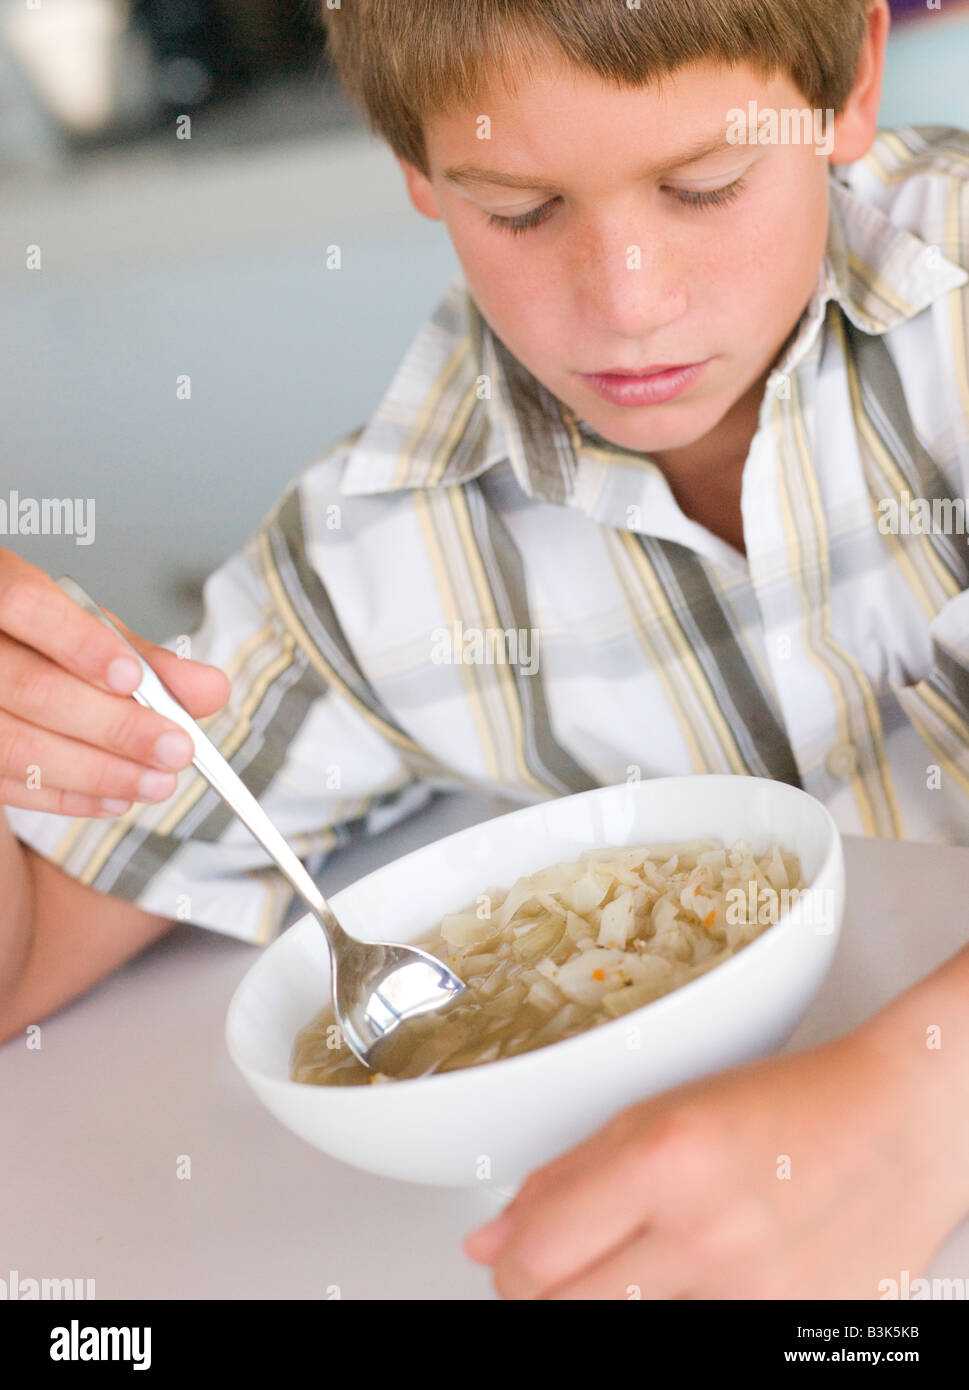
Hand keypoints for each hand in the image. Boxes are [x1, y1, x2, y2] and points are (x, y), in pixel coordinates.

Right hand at [0, 550, 229, 816]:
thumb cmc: (40, 639)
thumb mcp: (90, 632)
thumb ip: (146, 658)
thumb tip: (209, 689)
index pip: (27, 605)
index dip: (79, 643)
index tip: (134, 679)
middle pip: (29, 686)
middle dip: (113, 725)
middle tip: (175, 747)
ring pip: (14, 743)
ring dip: (97, 771)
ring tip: (156, 781)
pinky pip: (6, 783)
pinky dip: (67, 796)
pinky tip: (115, 797)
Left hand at [465, 1028, 958, 1298]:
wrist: (899, 1127)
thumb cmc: (789, 1106)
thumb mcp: (661, 1115)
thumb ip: (567, 1179)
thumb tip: (492, 1241)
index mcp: (663, 1159)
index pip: (535, 1258)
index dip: (510, 1267)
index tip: (516, 1260)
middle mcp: (705, 1234)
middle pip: (566, 1314)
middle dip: (547, 1296)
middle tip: (563, 1273)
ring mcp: (751, 1297)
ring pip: (630, 1334)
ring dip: (617, 1306)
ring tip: (649, 1266)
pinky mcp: (787, 1334)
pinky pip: (698, 1340)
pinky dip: (683, 1314)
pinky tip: (704, 1281)